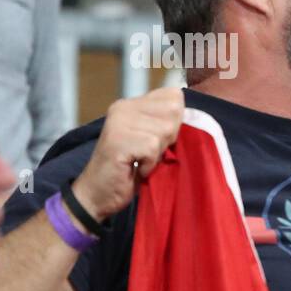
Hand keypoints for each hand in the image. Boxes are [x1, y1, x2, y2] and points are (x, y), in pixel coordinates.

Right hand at [71, 89, 184, 224]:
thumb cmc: (128, 169)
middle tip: (148, 153)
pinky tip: (134, 168)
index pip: (173, 95)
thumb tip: (193, 116)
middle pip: (173, 111)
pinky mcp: (117, 140)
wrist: (96, 194)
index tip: (158, 140)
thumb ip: (165, 124)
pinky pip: (151, 148)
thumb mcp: (150, 141)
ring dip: (157, 153)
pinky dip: (148, 164)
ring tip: (139, 160)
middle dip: (169, 137)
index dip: (176, 120)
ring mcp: (119, 122)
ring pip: (164, 131)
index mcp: (132, 104)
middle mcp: (124, 107)